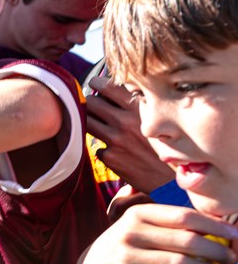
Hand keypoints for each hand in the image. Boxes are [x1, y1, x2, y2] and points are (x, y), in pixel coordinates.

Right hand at [76, 198, 237, 263]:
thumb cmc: (126, 244)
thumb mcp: (138, 224)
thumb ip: (167, 220)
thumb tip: (212, 223)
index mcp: (138, 213)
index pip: (183, 216)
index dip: (213, 225)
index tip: (235, 234)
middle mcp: (130, 232)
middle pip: (185, 240)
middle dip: (215, 250)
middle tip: (231, 259)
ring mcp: (125, 256)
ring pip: (177, 263)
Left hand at [86, 74, 172, 192]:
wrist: (176, 180)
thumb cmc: (170, 145)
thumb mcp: (160, 118)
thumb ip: (140, 105)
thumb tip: (119, 89)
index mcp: (139, 108)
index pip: (108, 86)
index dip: (97, 83)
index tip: (94, 83)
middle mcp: (125, 122)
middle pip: (91, 102)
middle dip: (89, 102)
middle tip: (92, 104)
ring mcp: (116, 140)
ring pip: (87, 121)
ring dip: (89, 121)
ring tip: (97, 123)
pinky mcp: (111, 157)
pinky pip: (97, 146)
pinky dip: (103, 147)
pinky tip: (116, 151)